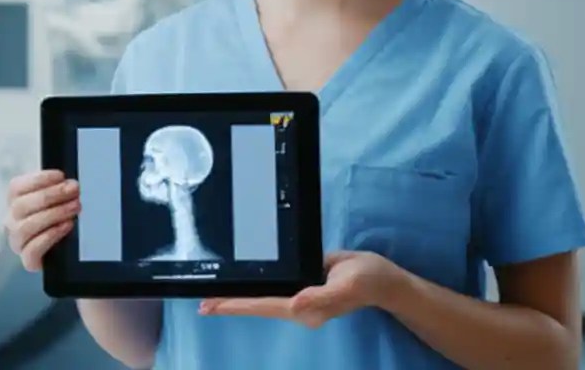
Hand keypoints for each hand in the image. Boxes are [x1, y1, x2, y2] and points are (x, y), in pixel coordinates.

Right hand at [5, 169, 80, 271]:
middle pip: (21, 206)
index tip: (61, 176)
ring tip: (75, 207)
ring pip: (25, 227)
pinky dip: (50, 236)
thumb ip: (58, 187)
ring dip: (53, 214)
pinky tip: (67, 225)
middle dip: (51, 195)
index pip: (16, 187)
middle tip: (74, 190)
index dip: (38, 179)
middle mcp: (11, 221)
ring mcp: (18, 242)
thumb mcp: (57, 198)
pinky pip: (32, 250)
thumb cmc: (61, 217)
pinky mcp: (29, 261)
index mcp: (15, 201)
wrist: (67, 249)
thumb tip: (68, 181)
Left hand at [199, 251, 406, 327]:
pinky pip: (276, 286)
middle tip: (201, 302)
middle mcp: (297, 305)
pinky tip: (246, 280)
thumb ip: (322, 297)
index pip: (262, 306)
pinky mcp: (303, 285)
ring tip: (214, 293)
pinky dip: (258, 283)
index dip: (235, 305)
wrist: (383, 278)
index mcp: (303, 307)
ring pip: (264, 296)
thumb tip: (295, 306)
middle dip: (230, 303)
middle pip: (258, 304)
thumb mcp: (346, 285)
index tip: (209, 305)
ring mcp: (300, 296)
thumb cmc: (367, 281)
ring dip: (242, 294)